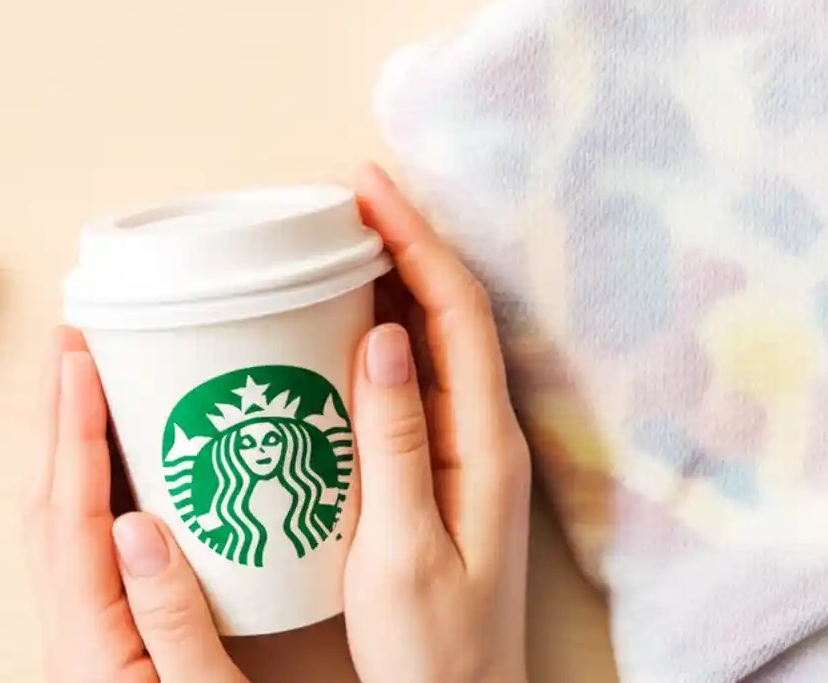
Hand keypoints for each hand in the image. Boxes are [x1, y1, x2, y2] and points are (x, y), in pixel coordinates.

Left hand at [24, 327, 245, 682]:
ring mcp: (81, 631)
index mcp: (90, 644)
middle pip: (44, 504)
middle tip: (69, 340)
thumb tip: (139, 525)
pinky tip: (112, 459)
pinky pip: (76, 539)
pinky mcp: (103, 630)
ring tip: (81, 377)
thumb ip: (169, 620)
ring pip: (53, 518)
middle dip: (52, 416)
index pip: (69, 514)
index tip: (79, 358)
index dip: (72, 431)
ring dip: (60, 442)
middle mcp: (70, 631)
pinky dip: (82, 481)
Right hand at [344, 164, 531, 682]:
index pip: (457, 314)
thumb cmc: (433, 647)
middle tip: (345, 203)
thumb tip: (383, 337)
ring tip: (341, 245)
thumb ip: (395, 442)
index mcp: (485, 444)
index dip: (417, 242)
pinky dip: (383, 339)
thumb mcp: (402, 549)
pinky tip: (345, 331)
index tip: (368, 190)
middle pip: (452, 314)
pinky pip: (417, 382)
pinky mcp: (442, 470)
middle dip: (406, 246)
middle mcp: (486, 434)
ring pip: (435, 343)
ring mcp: (466, 451)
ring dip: (395, 285)